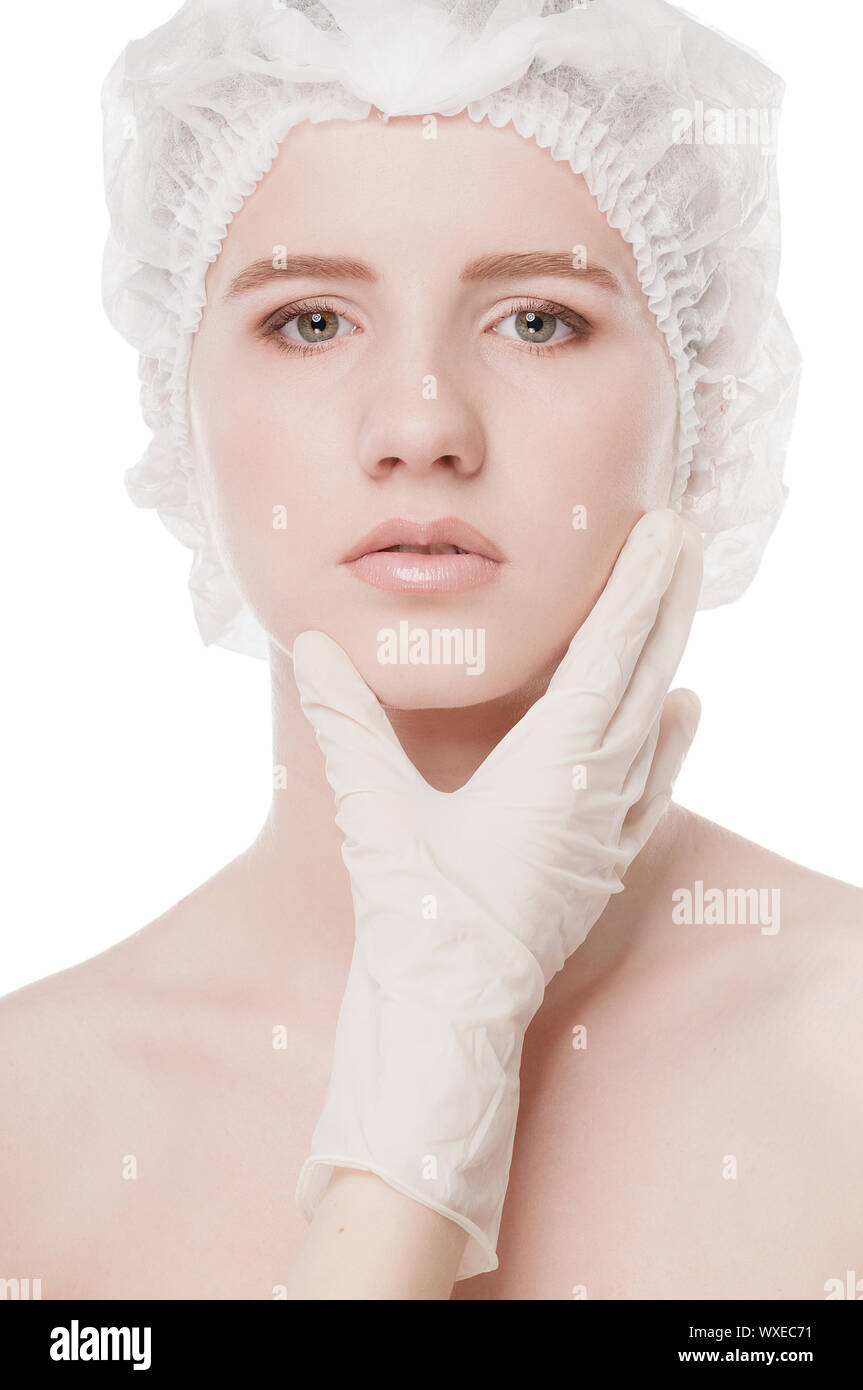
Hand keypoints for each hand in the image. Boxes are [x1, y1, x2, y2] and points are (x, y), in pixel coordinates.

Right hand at [290, 507, 702, 1279]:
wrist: (448, 1019)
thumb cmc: (415, 919)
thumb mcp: (374, 810)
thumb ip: (345, 722)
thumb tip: (307, 647)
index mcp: (551, 770)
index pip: (608, 655)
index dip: (638, 587)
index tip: (666, 533)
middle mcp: (596, 794)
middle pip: (646, 676)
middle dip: (666, 601)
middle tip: (684, 536)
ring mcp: (608, 832)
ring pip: (655, 725)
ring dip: (668, 657)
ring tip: (680, 603)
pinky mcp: (604, 865)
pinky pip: (654, 782)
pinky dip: (670, 737)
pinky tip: (682, 713)